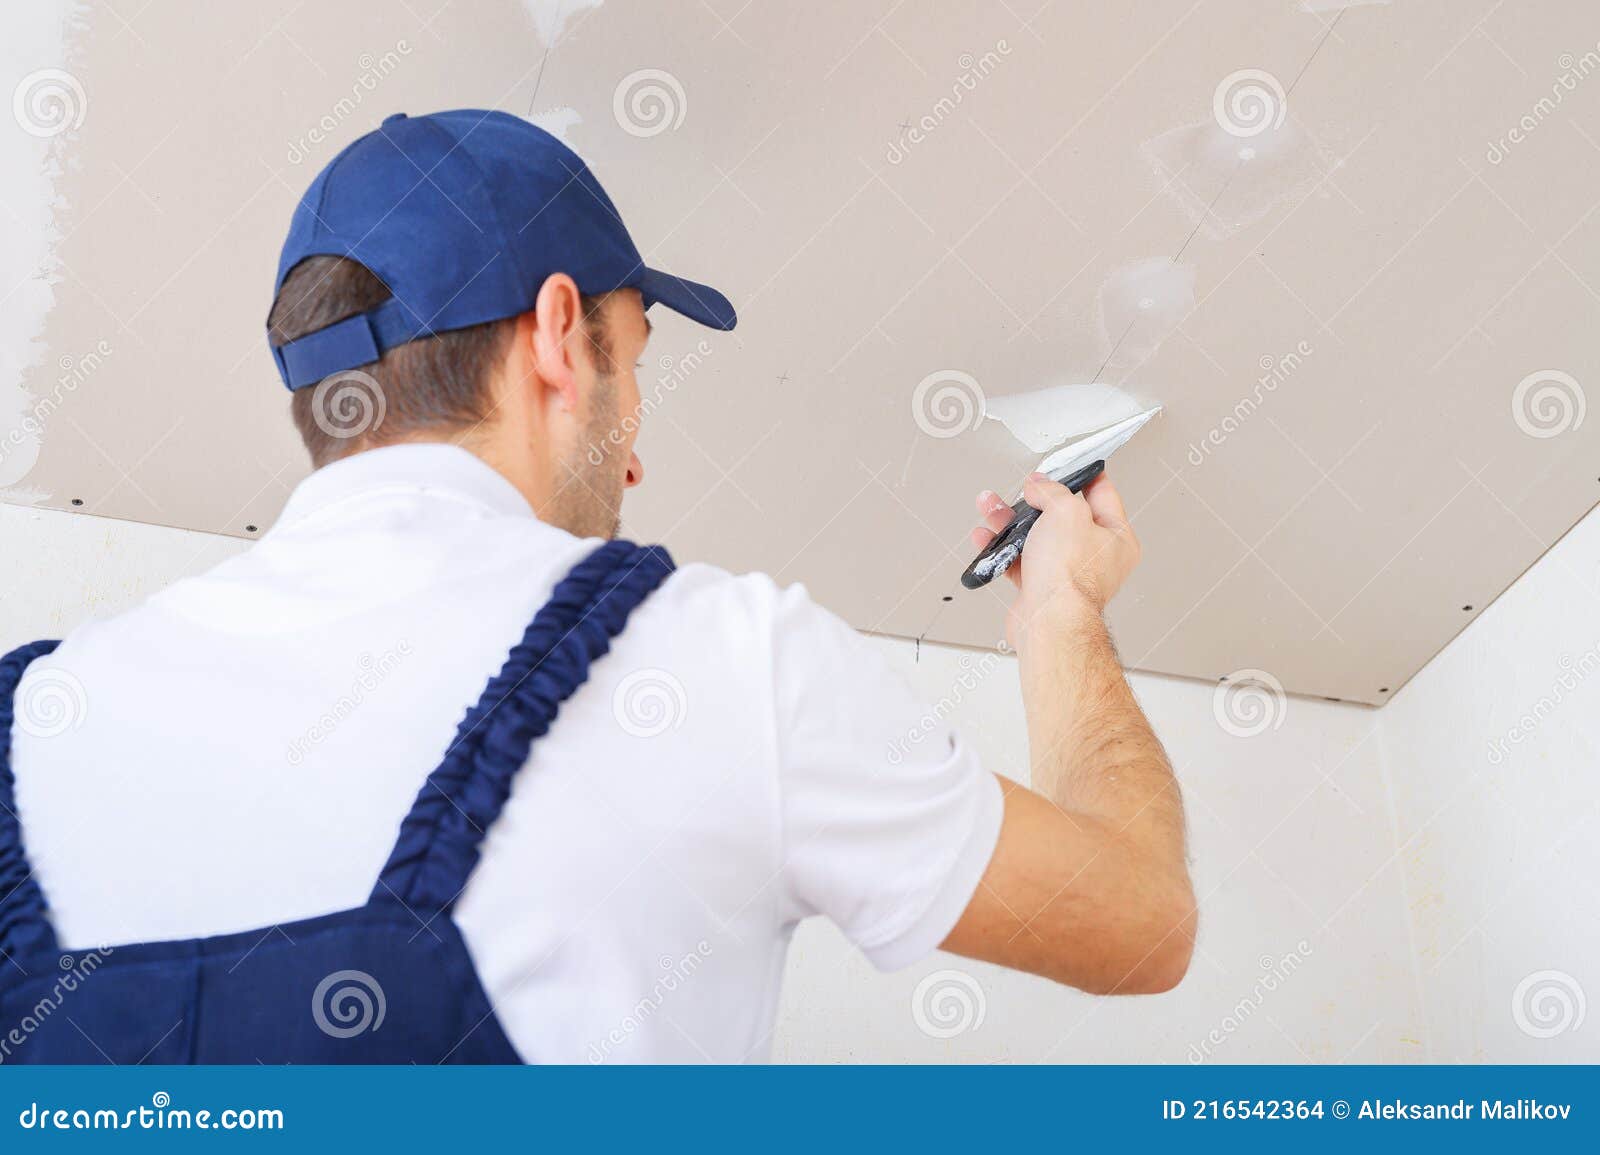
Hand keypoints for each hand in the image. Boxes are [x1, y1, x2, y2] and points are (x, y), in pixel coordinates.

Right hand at [969, 473, 1140, 644]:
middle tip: (1022, 490)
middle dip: (1034, 501)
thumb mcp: (1067, 511)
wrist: (1048, 621)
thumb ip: (1053, 491)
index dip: (1081, 476)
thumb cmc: (1070, 578)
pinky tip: (987, 537)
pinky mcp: (1041, 588)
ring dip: (1009, 521)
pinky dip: (1001, 548)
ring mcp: (1067, 573)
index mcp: (1117, 538)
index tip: (1065, 466)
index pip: (1102, 495)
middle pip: (1062, 516)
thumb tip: (1039, 486)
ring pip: (1036, 537)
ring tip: (991, 507)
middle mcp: (1095, 557)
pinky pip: (1019, 560)